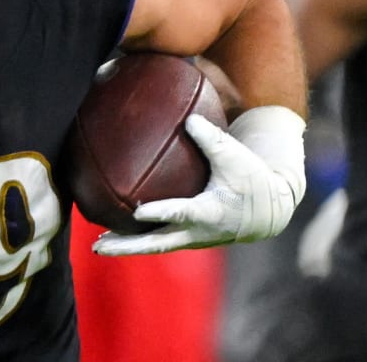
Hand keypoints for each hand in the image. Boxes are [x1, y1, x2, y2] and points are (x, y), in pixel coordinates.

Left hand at [93, 105, 305, 254]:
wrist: (268, 212)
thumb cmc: (251, 179)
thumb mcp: (236, 157)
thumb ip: (211, 138)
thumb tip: (188, 118)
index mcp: (210, 212)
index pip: (181, 213)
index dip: (161, 213)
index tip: (138, 212)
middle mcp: (197, 231)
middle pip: (156, 243)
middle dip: (127, 246)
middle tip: (98, 246)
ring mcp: (191, 238)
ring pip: (154, 246)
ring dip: (127, 246)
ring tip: (98, 245)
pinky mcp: (187, 237)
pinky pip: (158, 240)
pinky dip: (137, 239)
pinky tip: (114, 232)